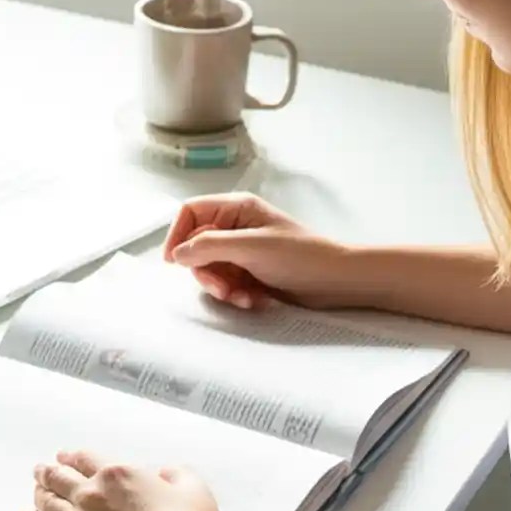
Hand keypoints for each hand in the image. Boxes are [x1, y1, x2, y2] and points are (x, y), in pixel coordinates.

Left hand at [19, 450, 223, 510]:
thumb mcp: (192, 488)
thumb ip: (174, 474)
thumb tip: (166, 474)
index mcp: (117, 474)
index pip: (83, 458)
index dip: (71, 456)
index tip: (66, 457)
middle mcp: (91, 494)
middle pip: (60, 477)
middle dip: (49, 472)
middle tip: (43, 470)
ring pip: (46, 502)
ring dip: (39, 493)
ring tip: (35, 491)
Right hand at [163, 193, 349, 308]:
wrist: (336, 281)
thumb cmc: (298, 256)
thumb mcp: (250, 247)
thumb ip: (209, 247)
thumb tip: (176, 254)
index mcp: (236, 208)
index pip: (191, 213)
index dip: (178, 235)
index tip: (174, 262)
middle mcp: (236, 226)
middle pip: (197, 246)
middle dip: (206, 271)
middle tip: (222, 289)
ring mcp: (244, 250)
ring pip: (211, 269)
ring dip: (222, 287)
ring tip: (242, 298)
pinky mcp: (251, 272)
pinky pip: (228, 283)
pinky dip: (236, 294)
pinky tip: (254, 301)